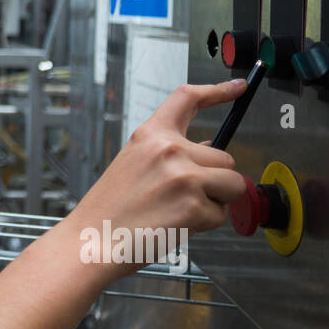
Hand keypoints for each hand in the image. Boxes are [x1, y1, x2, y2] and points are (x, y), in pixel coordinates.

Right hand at [69, 79, 249, 279]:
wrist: (92, 241)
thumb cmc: (109, 210)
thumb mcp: (133, 165)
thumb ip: (170, 154)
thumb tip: (207, 152)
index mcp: (150, 135)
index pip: (187, 98)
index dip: (218, 91)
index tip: (237, 87)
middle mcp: (168, 149)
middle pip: (225, 157)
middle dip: (216, 180)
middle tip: (184, 197)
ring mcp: (184, 176)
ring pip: (232, 184)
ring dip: (217, 200)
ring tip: (181, 211)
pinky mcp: (194, 205)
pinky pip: (221, 214)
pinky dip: (206, 224)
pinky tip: (177, 225)